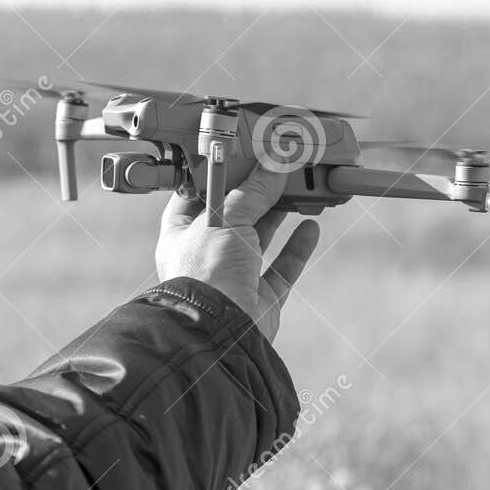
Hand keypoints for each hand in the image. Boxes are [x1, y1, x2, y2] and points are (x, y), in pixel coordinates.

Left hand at [154, 165, 320, 341]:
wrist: (222, 332)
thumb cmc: (207, 273)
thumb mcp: (227, 218)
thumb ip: (254, 191)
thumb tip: (276, 165)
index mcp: (180, 237)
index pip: (192, 198)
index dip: (212, 177)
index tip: (235, 157)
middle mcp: (204, 258)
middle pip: (232, 217)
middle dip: (254, 193)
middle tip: (275, 167)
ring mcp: (233, 279)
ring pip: (259, 240)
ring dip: (278, 215)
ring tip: (296, 189)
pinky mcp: (260, 299)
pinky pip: (282, 269)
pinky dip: (297, 247)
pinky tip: (309, 227)